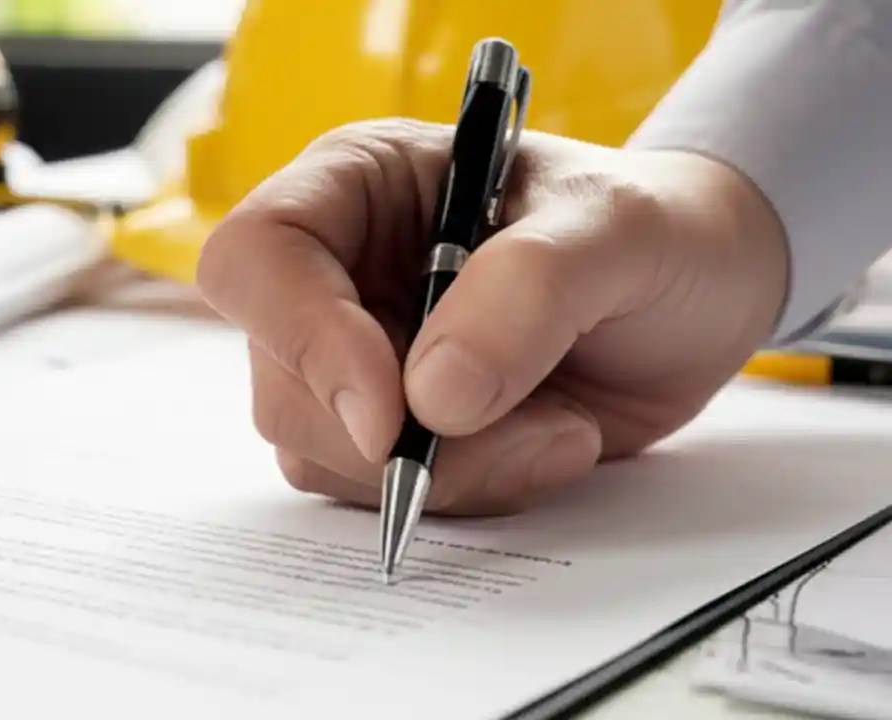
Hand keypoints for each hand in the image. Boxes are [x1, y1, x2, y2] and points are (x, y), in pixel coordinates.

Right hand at [196, 119, 787, 514]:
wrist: (698, 291)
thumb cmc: (654, 226)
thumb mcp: (615, 229)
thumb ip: (527, 293)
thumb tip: (430, 399)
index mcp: (357, 185)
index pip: (257, 256)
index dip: (301, 337)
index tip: (390, 412)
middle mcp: (337, 274)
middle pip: (281, 381)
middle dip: (397, 437)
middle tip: (530, 431)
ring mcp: (358, 358)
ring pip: (322, 455)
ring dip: (446, 475)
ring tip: (562, 430)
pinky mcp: (395, 428)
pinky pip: (381, 493)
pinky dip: (468, 494)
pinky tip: (548, 445)